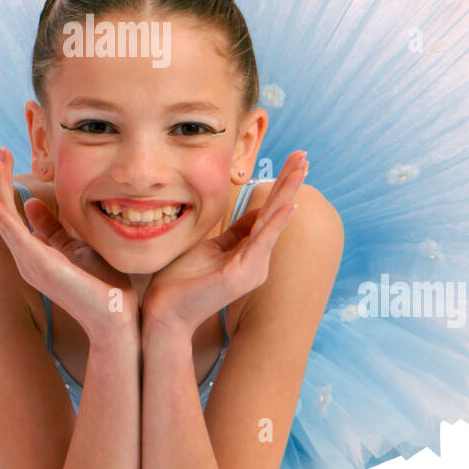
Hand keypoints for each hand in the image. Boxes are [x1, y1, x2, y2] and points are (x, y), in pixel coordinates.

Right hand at [0, 147, 138, 339]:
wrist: (115, 316)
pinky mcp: (41, 267)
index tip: (5, 158)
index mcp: (33, 253)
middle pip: (4, 214)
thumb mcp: (75, 247)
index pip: (13, 213)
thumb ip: (52, 229)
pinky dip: (4, 219)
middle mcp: (26, 258)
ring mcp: (31, 264)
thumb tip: (32, 204)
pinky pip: (17, 239)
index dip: (7, 185)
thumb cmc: (100, 285)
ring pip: (5, 221)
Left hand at [141, 151, 308, 336]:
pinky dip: (275, 222)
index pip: (268, 213)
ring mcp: (252, 269)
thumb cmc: (181, 281)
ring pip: (272, 223)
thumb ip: (233, 232)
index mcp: (248, 253)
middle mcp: (256, 261)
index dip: (280, 187)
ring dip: (287, 192)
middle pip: (276, 214)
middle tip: (304, 155)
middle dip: (290, 182)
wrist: (163, 313)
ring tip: (301, 168)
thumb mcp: (210, 247)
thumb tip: (253, 212)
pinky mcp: (241, 275)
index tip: (294, 162)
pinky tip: (289, 204)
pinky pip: (261, 242)